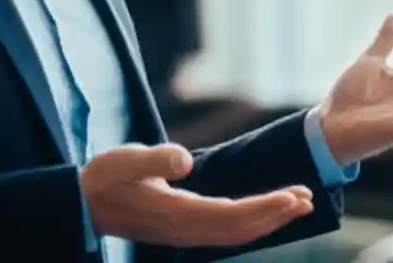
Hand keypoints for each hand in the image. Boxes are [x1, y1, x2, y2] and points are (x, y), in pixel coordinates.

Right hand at [81, 143, 313, 246]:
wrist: (85, 206)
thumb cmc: (106, 178)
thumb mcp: (124, 160)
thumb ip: (154, 159)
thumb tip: (185, 160)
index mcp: (176, 213)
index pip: (231, 214)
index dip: (264, 207)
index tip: (292, 196)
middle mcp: (185, 229)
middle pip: (241, 229)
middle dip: (276, 215)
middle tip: (307, 198)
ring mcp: (185, 233)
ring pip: (235, 234)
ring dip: (268, 220)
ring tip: (296, 204)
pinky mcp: (184, 230)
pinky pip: (225, 232)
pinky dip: (251, 223)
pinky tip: (265, 213)